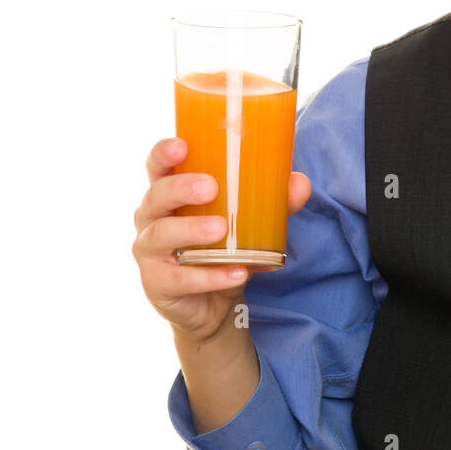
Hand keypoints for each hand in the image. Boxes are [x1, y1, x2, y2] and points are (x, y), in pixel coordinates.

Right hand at [132, 137, 311, 341]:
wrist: (213, 303)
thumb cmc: (222, 246)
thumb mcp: (248, 220)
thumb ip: (273, 200)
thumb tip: (299, 182)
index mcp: (170, 194)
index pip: (157, 167)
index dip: (163, 154)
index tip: (181, 146)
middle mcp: (152, 219)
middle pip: (156, 197)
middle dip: (180, 188)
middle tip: (211, 187)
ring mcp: (150, 252)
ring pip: (162, 235)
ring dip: (191, 230)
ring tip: (220, 229)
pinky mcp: (158, 284)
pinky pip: (181, 279)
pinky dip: (210, 276)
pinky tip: (237, 272)